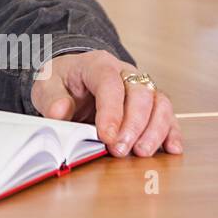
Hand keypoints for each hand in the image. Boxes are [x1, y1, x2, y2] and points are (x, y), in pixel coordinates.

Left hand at [30, 50, 183, 156]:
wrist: (72, 77)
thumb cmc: (62, 81)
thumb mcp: (46, 85)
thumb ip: (51, 98)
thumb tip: (59, 112)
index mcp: (98, 64)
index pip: (109, 83)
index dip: (110, 111)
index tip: (105, 136)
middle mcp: (125, 72)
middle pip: (140, 93)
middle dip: (133, 124)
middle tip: (119, 149)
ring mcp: (141, 87)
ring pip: (159, 103)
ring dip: (154, 130)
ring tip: (141, 152)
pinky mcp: (151, 105)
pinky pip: (168, 115)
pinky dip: (172, 132)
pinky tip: (171, 148)